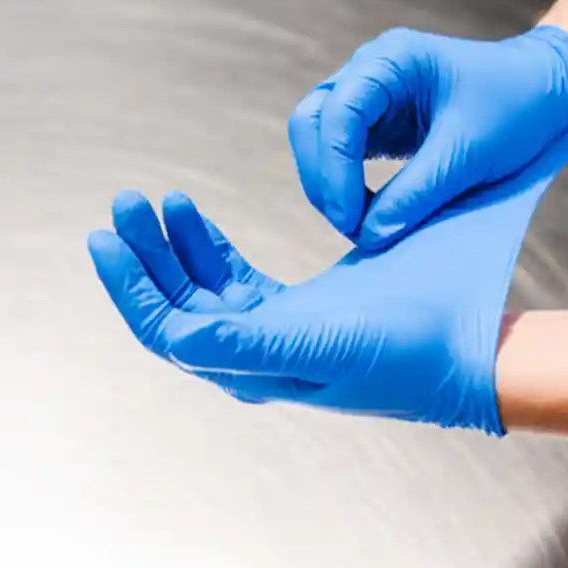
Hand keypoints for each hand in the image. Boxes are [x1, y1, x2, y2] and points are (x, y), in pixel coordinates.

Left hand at [87, 132, 567, 432]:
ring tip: (155, 198)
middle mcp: (252, 356)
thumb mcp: (321, 344)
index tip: (102, 238)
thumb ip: (248, 343)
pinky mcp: (295, 308)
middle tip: (124, 201)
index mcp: (251, 368)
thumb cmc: (402, 353)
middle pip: (175, 302)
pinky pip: (231, 275)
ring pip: (199, 286)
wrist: (464, 352)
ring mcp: (271, 331)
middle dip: (145, 255)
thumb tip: (174, 341)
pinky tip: (193, 215)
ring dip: (172, 245)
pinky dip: (208, 244)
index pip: (167, 330)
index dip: (129, 288)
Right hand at [290, 25, 567, 249]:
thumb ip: (416, 193)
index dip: (334, 170)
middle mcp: (370, 72)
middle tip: (350, 227)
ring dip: (329, 185)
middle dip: (322, 178)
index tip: (351, 220)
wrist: (547, 92)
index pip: (337, 113)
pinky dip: (347, 187)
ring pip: (318, 140)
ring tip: (360, 226)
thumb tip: (369, 235)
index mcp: (392, 60)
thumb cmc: (517, 105)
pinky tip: (368, 214)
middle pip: (312, 123)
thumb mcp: (469, 152)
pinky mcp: (377, 125)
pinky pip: (342, 155)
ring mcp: (370, 98)